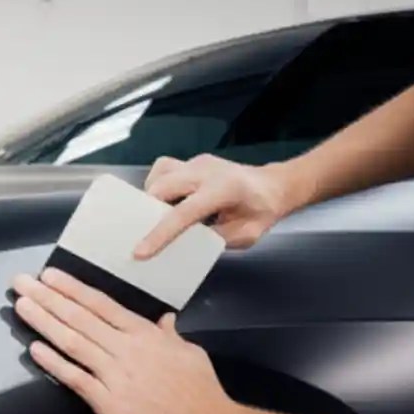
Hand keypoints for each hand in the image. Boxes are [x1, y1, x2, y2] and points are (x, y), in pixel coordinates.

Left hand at [11, 268, 247, 413]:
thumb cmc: (200, 390)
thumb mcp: (188, 351)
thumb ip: (169, 334)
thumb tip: (164, 319)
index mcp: (144, 333)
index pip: (101, 304)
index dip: (72, 288)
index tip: (49, 275)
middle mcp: (126, 349)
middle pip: (80, 317)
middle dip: (47, 298)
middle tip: (21, 283)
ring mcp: (115, 376)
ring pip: (73, 342)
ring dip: (44, 322)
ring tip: (22, 306)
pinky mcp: (108, 403)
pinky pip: (76, 378)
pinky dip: (54, 363)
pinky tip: (34, 349)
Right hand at [134, 154, 298, 258]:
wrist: (274, 185)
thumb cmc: (262, 212)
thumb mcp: (245, 236)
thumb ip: (214, 239)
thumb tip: (183, 242)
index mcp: (224, 189)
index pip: (184, 212)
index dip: (160, 234)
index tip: (139, 252)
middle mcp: (206, 171)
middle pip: (163, 186)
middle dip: (148, 211)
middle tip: (143, 232)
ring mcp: (198, 161)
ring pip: (160, 172)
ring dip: (151, 195)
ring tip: (154, 215)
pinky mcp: (192, 161)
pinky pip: (164, 169)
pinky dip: (158, 184)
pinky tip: (164, 200)